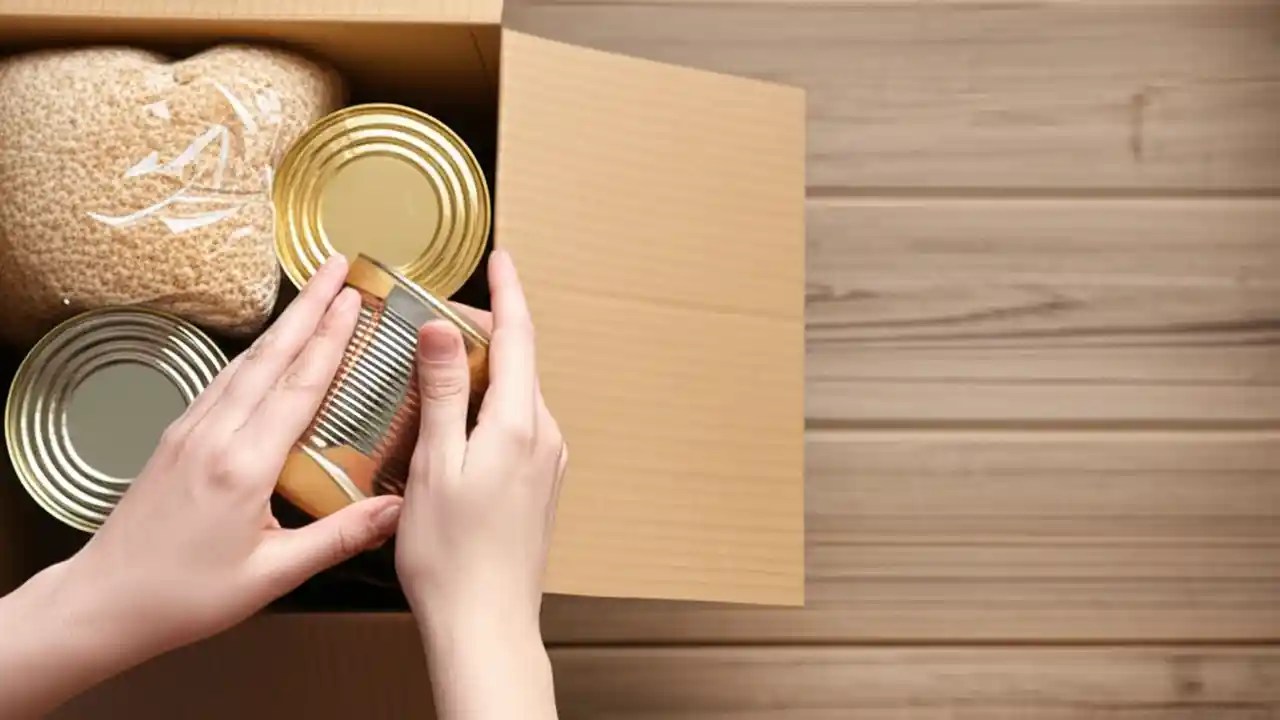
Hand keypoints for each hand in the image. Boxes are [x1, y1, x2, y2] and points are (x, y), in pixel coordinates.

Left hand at [66, 254, 401, 660]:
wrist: (105, 602)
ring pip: (245, 363)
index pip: (299, 386)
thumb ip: (338, 538)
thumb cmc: (185, 597)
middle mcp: (214, 434)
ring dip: (283, 324)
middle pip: (270, 355)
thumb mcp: (272, 576)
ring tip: (314, 295)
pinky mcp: (176, 438)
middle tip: (338, 266)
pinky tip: (269, 349)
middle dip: (308, 306)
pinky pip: (224, 382)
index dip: (330, 338)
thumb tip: (397, 512)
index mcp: (244, 465)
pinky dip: (255, 355)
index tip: (355, 298)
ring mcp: (190, 431)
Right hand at [396, 249, 564, 719]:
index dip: (508, 293)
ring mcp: (548, 463)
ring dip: (482, 375)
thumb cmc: (451, 554)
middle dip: (481, 334)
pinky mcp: (540, 486)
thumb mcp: (435, 463)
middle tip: (435, 322)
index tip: (501, 258)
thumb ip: (442, 392)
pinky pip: (517, 428)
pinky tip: (454, 427)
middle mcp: (545, 437)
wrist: (486, 623)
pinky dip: (488, 410)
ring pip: (516, 397)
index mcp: (519, 424)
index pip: (519, 337)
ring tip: (433, 374)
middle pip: (518, 363)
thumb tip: (440, 328)